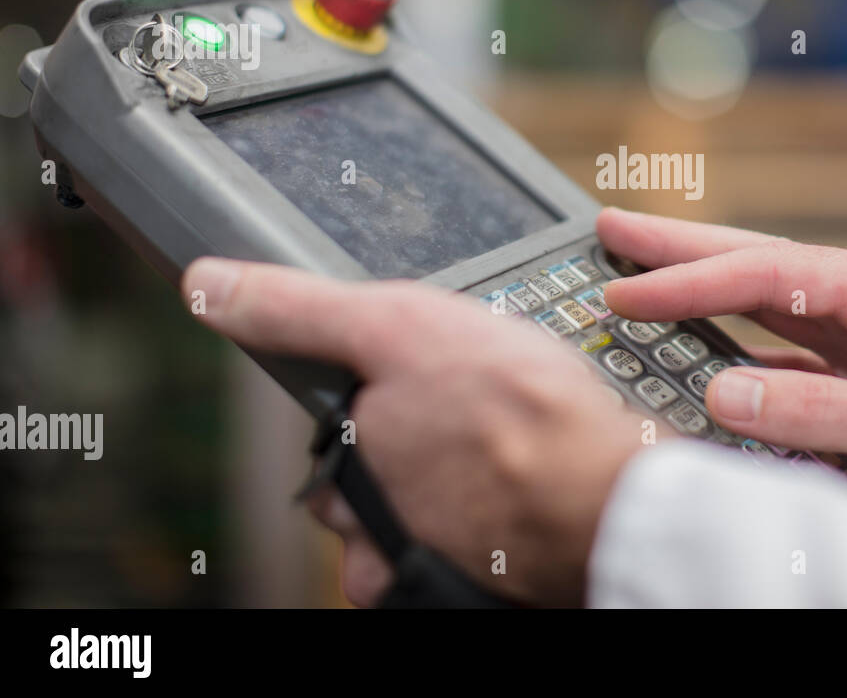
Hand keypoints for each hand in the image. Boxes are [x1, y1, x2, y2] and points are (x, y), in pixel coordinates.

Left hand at [181, 258, 644, 606]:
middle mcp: (380, 549)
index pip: (334, 440)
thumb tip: (207, 286)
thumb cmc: (518, 414)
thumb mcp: (398, 329)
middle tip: (475, 405)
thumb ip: (301, 312)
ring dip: (462, 473)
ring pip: (431, 508)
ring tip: (511, 436)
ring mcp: (440, 570)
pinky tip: (534, 473)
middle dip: (416, 441)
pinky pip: (487, 534)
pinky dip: (504, 504)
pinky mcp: (501, 583)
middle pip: (378, 482)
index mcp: (345, 490)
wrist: (617, 492)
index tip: (423, 382)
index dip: (376, 397)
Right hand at [599, 208, 846, 479]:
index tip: (629, 290)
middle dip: (685, 246)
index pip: (776, 275)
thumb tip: (728, 392)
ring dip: (705, 292)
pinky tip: (706, 353)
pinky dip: (739, 352)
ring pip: (772, 305)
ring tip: (641, 275)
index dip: (695, 281)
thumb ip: (827, 410)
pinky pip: (790, 358)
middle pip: (765, 265)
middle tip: (611, 229)